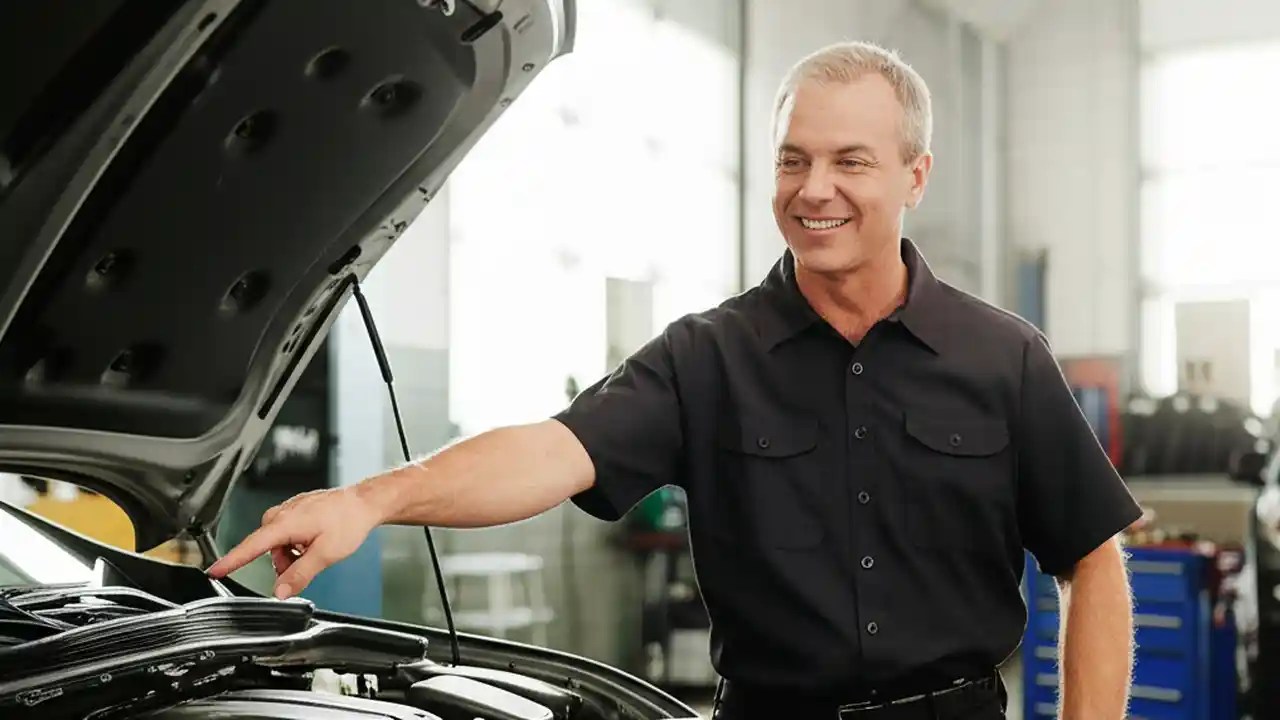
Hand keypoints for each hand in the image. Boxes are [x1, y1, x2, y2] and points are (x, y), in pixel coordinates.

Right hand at [206, 486, 383, 598]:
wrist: (363, 502)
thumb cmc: (348, 521)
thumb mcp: (325, 554)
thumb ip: (299, 575)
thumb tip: (280, 592)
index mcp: (283, 524)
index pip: (250, 547)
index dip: (230, 561)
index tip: (213, 571)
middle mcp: (280, 514)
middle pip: (267, 551)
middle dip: (284, 563)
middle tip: (310, 559)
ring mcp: (287, 511)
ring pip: (278, 545)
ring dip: (293, 553)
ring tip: (317, 547)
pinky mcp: (294, 511)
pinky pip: (286, 535)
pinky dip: (297, 543)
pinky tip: (316, 539)